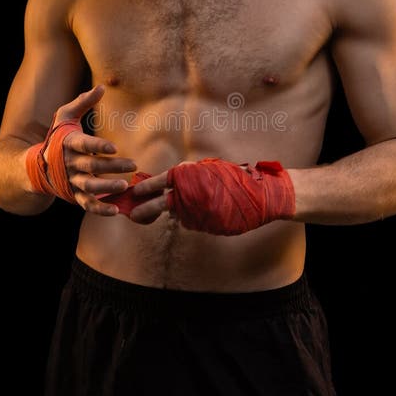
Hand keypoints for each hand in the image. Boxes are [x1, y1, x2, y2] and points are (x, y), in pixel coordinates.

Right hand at [50, 84, 137, 214]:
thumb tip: (103, 86)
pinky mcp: (74, 195)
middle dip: (112, 166)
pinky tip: (116, 210)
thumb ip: (84, 102)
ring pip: (90, 186)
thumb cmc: (58, 137)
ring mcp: (72, 180)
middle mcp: (70, 163)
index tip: (114, 147)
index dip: (98, 146)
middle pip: (91, 166)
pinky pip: (87, 205)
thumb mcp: (66, 116)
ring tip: (125, 185)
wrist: (39, 165)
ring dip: (107, 187)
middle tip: (133, 165)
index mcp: (69, 143)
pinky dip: (100, 209)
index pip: (84, 144)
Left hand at [131, 158, 295, 234]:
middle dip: (145, 210)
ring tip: (196, 204)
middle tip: (133, 215)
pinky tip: (211, 211)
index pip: (162, 182)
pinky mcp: (208, 226)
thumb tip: (170, 188)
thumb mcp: (208, 169)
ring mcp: (199, 213)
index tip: (135, 192)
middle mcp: (192, 195)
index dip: (147, 187)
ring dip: (180, 213)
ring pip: (180, 215)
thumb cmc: (236, 178)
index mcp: (191, 177)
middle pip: (161, 204)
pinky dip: (197, 218)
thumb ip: (189, 178)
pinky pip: (195, 223)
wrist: (261, 195)